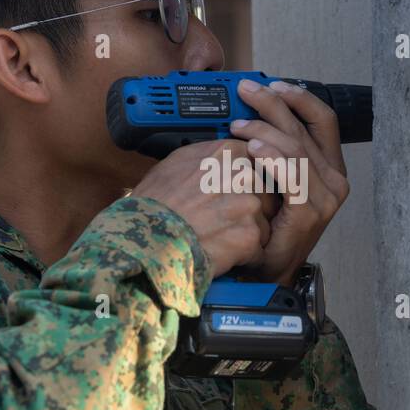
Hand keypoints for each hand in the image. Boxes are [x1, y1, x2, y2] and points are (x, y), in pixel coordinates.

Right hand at [133, 139, 271, 276]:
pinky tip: (220, 253)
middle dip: (249, 209)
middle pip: (265, 193)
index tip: (234, 195)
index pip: (256, 164)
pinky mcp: (249, 235)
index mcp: (228, 153)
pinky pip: (258, 249)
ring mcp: (249, 206)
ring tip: (218, 237)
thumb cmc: (155, 202)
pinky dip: (242, 256)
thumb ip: (209, 155)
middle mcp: (243, 175)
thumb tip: (223, 154)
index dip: (245, 184)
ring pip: (263, 222)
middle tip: (222, 220)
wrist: (145, 236)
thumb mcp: (176, 162)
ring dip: (246, 232)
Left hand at [225, 78, 349, 285]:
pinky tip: (252, 151)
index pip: (322, 119)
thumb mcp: (276, 182)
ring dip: (263, 131)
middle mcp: (334, 178)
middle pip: (303, 128)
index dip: (298, 97)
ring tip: (237, 126)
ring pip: (295, 148)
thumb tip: (253, 115)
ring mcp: (326, 196)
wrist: (270, 270)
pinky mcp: (311, 212)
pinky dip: (271, 159)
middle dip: (271, 105)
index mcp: (329, 166)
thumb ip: (276, 152)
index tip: (273, 84)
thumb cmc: (270, 227)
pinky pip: (291, 175)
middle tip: (244, 93)